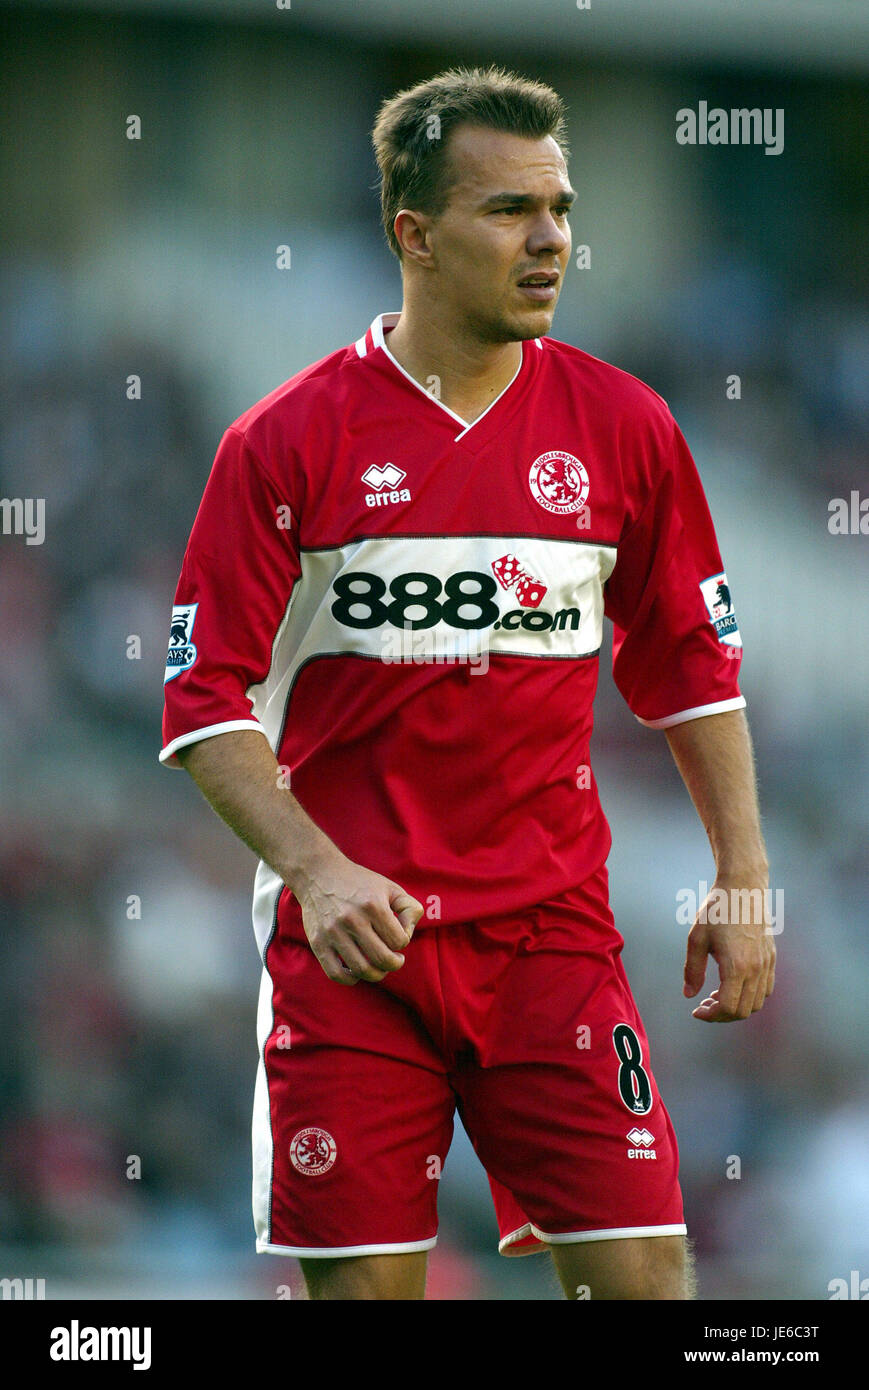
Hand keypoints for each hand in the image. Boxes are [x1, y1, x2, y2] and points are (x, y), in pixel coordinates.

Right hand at [294, 853, 423, 985]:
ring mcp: (333, 933)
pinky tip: (356, 971)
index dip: (402, 942)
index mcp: (373, 905)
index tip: (397, 937)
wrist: (318, 874)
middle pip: (383, 959)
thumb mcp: (389, 887)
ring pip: (362, 970)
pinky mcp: (318, 942)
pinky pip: (335, 973)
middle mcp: (353, 919)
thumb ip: (410, 908)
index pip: (399, 941)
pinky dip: (350, 979)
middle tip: (395, 960)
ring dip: (376, 974)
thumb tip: (409, 932)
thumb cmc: (359, 883)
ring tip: (379, 968)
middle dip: (394, 964)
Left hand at [683, 877, 775, 1020]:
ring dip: (737, 1007)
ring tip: (716, 996)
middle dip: (722, 1014)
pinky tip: (733, 985)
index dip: (711, 1015)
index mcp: (737, 966)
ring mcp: (767, 963)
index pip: (728, 1007)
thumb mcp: (696, 939)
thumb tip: (689, 995)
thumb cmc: (717, 910)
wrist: (743, 887)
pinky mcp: (771, 957)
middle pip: (744, 1011)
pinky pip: (766, 989)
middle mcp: (756, 969)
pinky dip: (751, 996)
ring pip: (757, 1003)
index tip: (696, 1010)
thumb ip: (692, 970)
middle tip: (703, 1004)